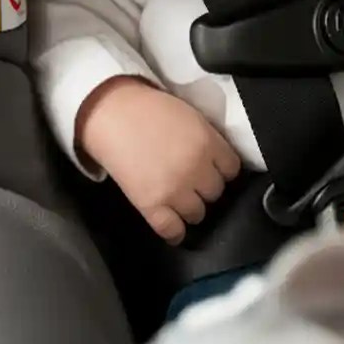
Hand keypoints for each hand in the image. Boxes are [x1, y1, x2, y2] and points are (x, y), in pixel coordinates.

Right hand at [77, 77, 241, 244]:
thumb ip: (209, 140)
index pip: (232, 169)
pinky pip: (171, 230)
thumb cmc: (149, 110)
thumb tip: (218, 161)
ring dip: (191, 208)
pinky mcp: (151, 205)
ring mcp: (174, 190)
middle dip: (205, 187)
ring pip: (198, 213)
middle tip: (191, 180)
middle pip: (215, 192)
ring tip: (179, 200)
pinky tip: (175, 230)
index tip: (213, 169)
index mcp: (208, 144)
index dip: (222, 170)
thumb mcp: (191, 117)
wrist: (111, 114)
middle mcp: (196, 169)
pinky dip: (175, 233)